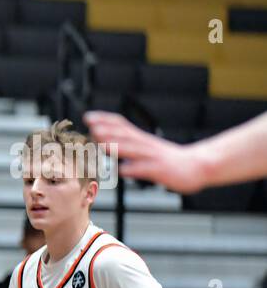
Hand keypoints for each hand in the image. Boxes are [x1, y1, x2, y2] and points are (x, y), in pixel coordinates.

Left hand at [83, 111, 207, 193]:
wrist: (199, 165)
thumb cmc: (169, 159)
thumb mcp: (147, 148)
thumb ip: (128, 146)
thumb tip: (105, 143)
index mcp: (142, 139)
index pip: (122, 125)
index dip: (106, 120)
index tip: (89, 116)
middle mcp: (147, 145)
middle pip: (126, 135)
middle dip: (108, 130)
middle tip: (91, 125)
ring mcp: (154, 157)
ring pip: (134, 149)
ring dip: (118, 145)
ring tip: (102, 142)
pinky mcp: (161, 170)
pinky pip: (146, 169)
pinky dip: (134, 169)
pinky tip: (121, 170)